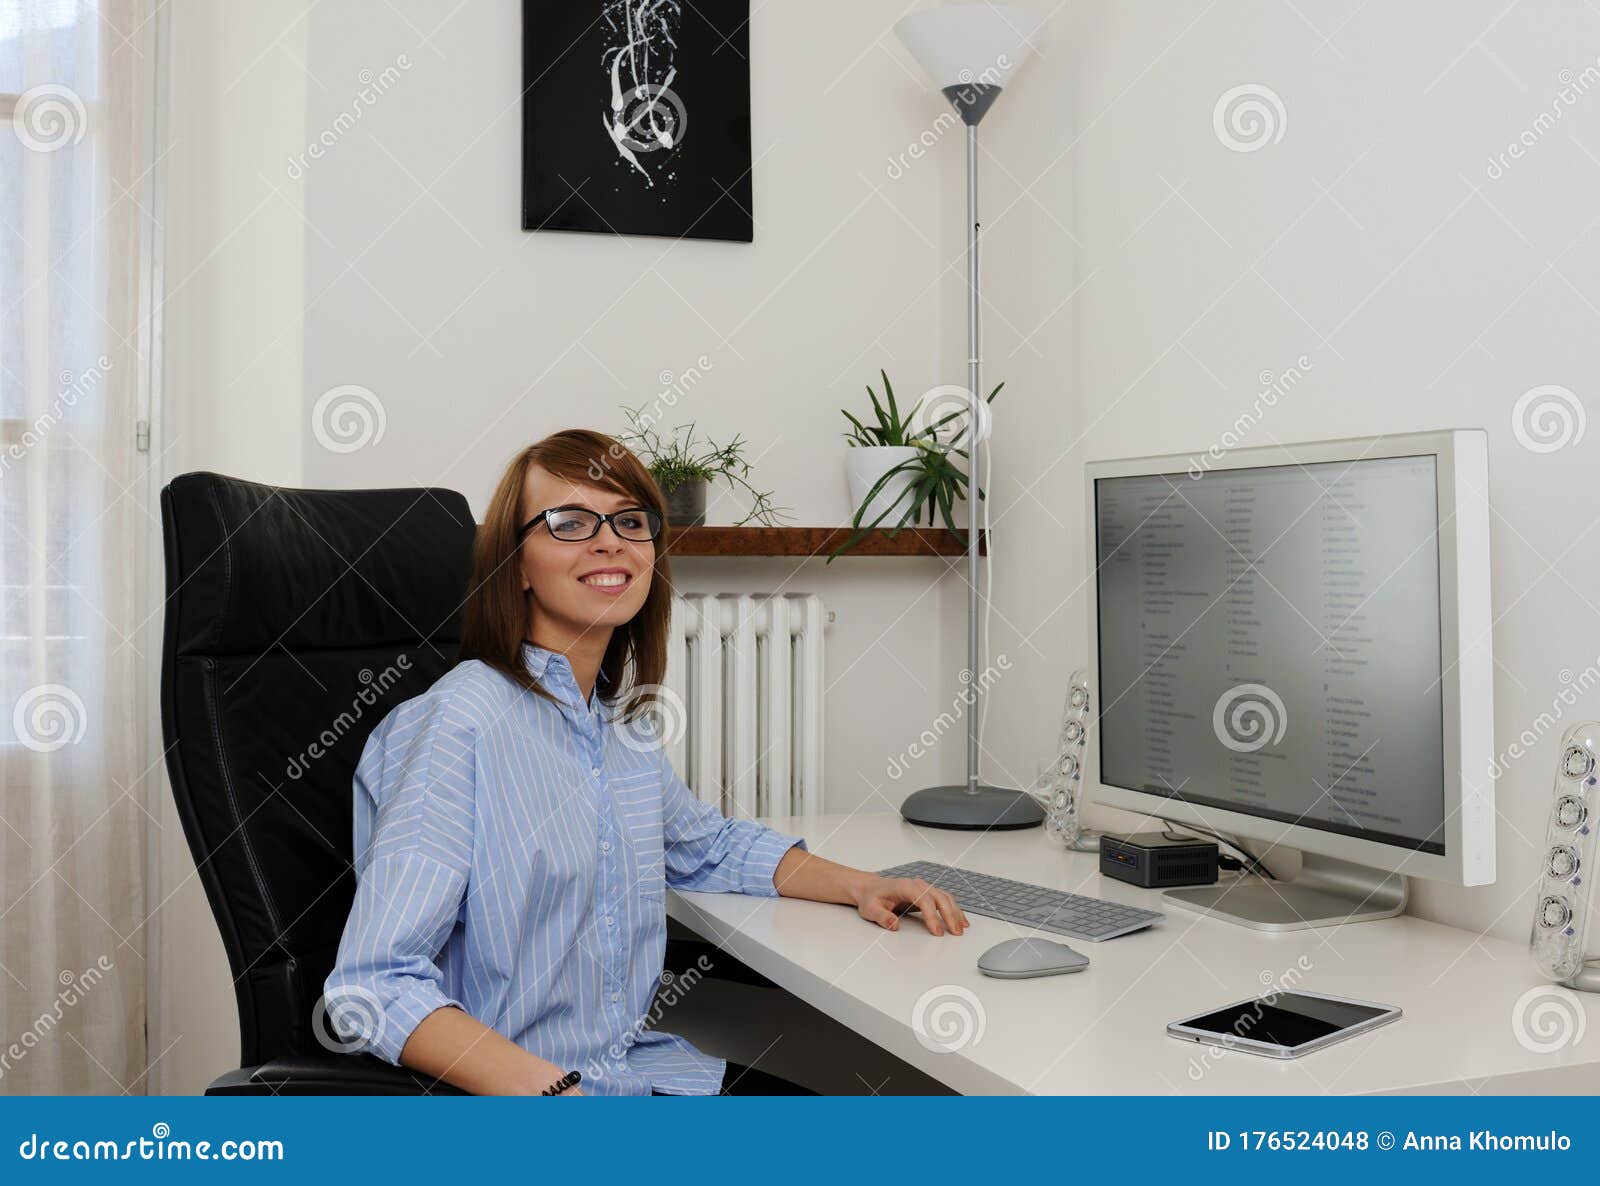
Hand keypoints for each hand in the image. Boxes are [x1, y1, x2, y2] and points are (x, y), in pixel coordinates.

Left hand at [852, 875, 967, 935]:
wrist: (871, 889)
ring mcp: (923, 888)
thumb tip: (894, 925)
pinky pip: (944, 899)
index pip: (924, 900)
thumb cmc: (872, 898)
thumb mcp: (870, 908)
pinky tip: (960, 919)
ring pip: (945, 897)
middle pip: (939, 897)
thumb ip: (881, 916)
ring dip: (955, 912)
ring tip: (961, 928)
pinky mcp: (927, 893)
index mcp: (905, 886)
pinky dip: (954, 909)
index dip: (932, 916)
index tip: (937, 932)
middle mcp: (917, 884)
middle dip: (949, 915)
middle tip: (955, 932)